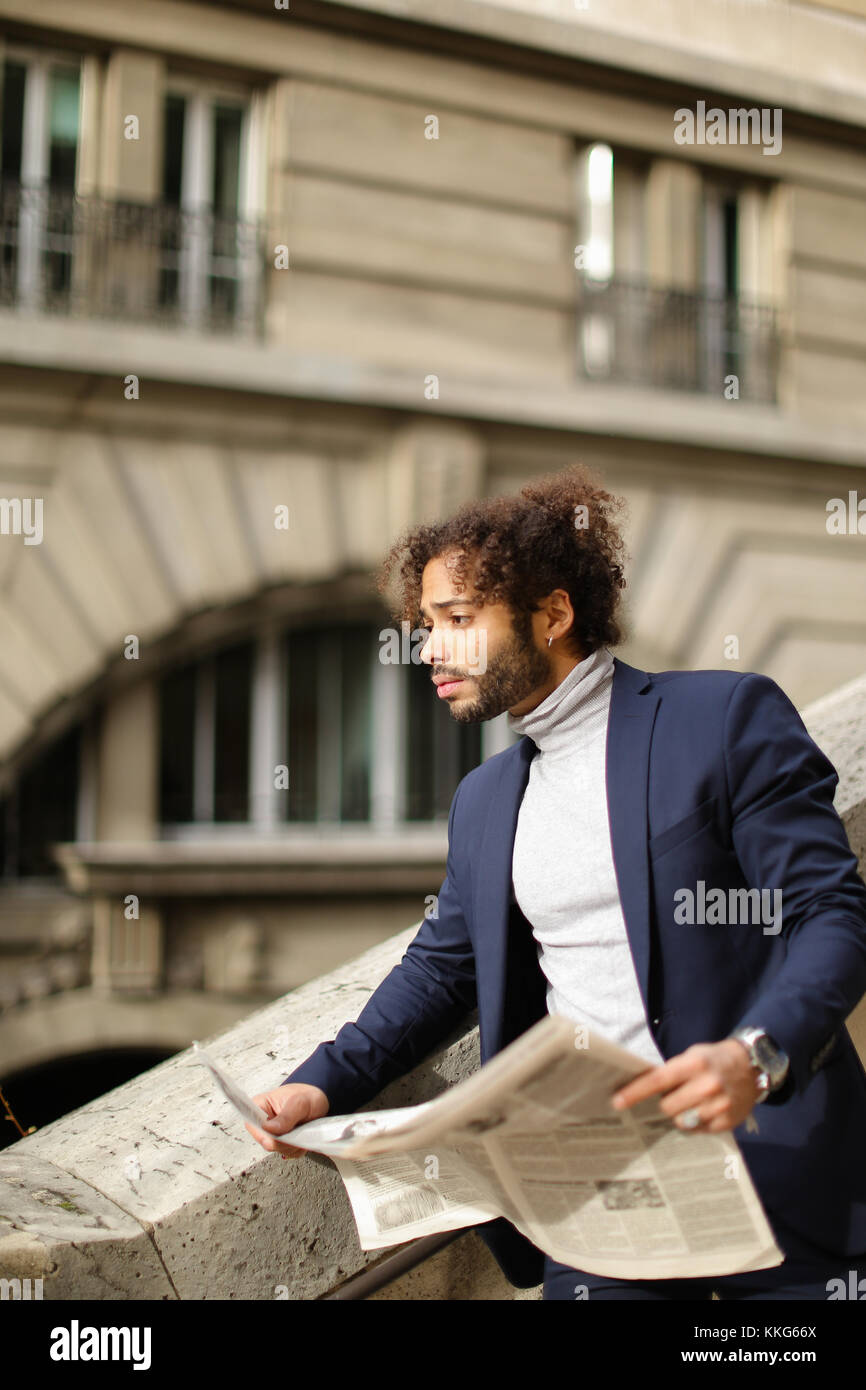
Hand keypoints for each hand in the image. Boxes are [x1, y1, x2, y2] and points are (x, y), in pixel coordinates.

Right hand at [245, 1083, 328, 1159]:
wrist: (317, 1099)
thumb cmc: (306, 1095)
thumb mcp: (300, 1103)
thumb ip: (286, 1116)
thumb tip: (269, 1128)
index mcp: (259, 1106)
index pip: (253, 1125)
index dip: (264, 1134)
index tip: (280, 1133)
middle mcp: (262, 1122)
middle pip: (267, 1142)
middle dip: (285, 1140)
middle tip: (297, 1127)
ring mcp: (271, 1134)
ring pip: (279, 1149)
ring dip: (294, 1144)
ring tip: (301, 1128)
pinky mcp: (281, 1143)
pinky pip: (288, 1153)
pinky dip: (298, 1147)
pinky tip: (302, 1135)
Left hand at [609, 1039, 760, 1132]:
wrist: (752, 1067)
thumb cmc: (714, 1060)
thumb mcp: (693, 1056)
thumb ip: (671, 1071)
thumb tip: (641, 1089)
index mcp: (695, 1064)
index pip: (658, 1080)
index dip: (635, 1092)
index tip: (617, 1102)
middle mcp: (707, 1085)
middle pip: (667, 1107)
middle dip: (665, 1103)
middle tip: (674, 1095)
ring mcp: (718, 1106)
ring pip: (681, 1122)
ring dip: (680, 1114)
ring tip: (691, 1102)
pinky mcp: (727, 1123)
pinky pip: (698, 1130)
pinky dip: (696, 1122)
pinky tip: (705, 1110)